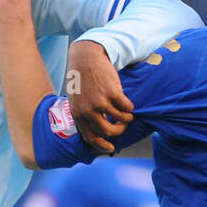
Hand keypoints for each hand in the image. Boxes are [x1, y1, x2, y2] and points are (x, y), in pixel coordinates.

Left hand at [67, 40, 133, 154]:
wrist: (86, 58)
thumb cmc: (81, 79)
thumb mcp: (76, 99)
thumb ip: (83, 114)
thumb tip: (96, 130)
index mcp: (78, 114)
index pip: (91, 137)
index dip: (102, 145)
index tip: (111, 148)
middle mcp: (88, 110)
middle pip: (108, 131)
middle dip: (119, 132)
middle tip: (123, 127)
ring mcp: (100, 102)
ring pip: (120, 120)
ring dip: (127, 119)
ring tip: (128, 114)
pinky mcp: (112, 92)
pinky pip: (127, 107)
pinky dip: (130, 108)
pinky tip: (128, 104)